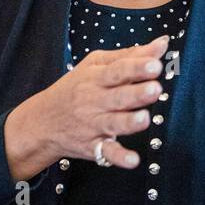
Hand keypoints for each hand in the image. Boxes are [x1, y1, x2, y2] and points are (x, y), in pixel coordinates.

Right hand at [4, 35, 168, 180]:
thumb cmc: (74, 89)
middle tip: (155, 89)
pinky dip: (119, 158)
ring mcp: (94, 125)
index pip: (117, 71)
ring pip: (114, 124)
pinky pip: (107, 153)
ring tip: (144, 118)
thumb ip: (129, 55)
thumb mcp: (95, 66)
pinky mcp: (94, 146)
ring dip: (129, 122)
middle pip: (118, 96)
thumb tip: (162, 44)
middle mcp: (95, 101)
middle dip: (136, 93)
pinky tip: (133, 160)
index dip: (136, 68)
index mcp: (96, 78)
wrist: (41, 122)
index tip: (156, 64)